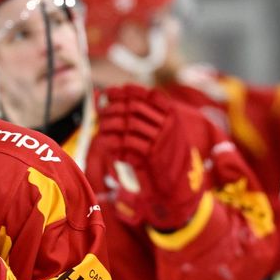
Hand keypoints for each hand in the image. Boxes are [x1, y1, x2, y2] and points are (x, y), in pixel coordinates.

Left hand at [94, 86, 203, 230]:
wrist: (178, 187)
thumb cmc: (163, 158)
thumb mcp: (155, 133)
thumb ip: (134, 115)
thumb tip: (101, 96)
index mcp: (171, 115)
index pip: (147, 95)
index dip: (125, 92)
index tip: (108, 92)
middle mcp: (168, 125)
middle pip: (135, 108)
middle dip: (114, 109)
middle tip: (101, 114)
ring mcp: (162, 140)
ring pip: (130, 125)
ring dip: (112, 126)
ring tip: (102, 131)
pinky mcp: (154, 157)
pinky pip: (129, 145)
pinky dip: (116, 145)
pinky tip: (109, 147)